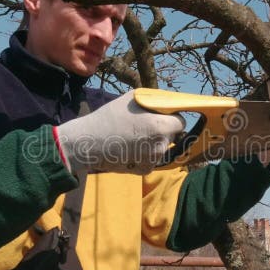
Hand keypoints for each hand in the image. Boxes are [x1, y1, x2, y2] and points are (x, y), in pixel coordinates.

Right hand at [55, 90, 185, 174]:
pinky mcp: (145, 170)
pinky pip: (151, 159)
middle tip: (144, 126)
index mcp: (161, 126)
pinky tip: (129, 148)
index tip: (162, 116)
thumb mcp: (132, 99)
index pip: (180, 122)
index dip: (171, 118)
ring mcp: (153, 160)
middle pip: (172, 136)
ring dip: (153, 143)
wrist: (89, 144)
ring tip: (133, 137)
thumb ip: (154, 99)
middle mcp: (161, 146)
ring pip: (161, 148)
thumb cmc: (109, 117)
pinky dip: (144, 154)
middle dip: (163, 130)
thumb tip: (167, 101)